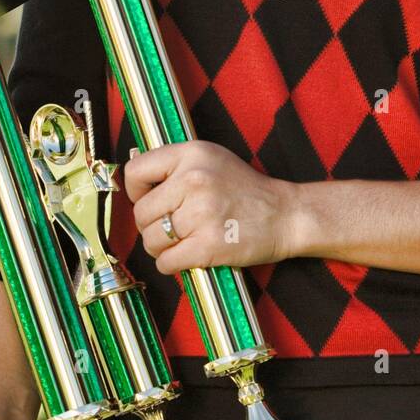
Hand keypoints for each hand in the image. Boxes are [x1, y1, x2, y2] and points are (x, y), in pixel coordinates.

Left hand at [123, 140, 295, 273]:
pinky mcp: (208, 245)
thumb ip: (175, 166)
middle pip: (141, 213)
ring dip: (161, 247)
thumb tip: (133, 184)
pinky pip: (166, 262)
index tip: (150, 199)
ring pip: (151, 241)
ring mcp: (201, 214)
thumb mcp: (211, 159)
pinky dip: (171, 264)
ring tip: (182, 241)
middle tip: (172, 227)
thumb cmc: (246, 189)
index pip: (135, 172)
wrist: (286, 214)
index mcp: (191, 154)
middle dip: (150, 226)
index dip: (136, 191)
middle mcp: (194, 180)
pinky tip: (187, 256)